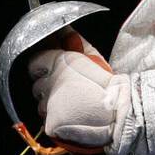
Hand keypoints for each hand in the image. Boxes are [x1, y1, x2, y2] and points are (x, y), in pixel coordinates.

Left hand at [28, 33, 131, 148]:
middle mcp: (51, 83)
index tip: (52, 72)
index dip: (43, 68)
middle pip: (37, 85)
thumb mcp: (93, 58)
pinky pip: (47, 121)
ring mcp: (49, 105)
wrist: (120, 115)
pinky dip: (57, 122)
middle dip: (48, 88)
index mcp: (59, 63)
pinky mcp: (51, 123)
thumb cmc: (111, 88)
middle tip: (68, 92)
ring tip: (73, 106)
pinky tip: (72, 119)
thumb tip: (64, 31)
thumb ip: (75, 42)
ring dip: (52, 105)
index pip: (34, 62)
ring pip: (41, 104)